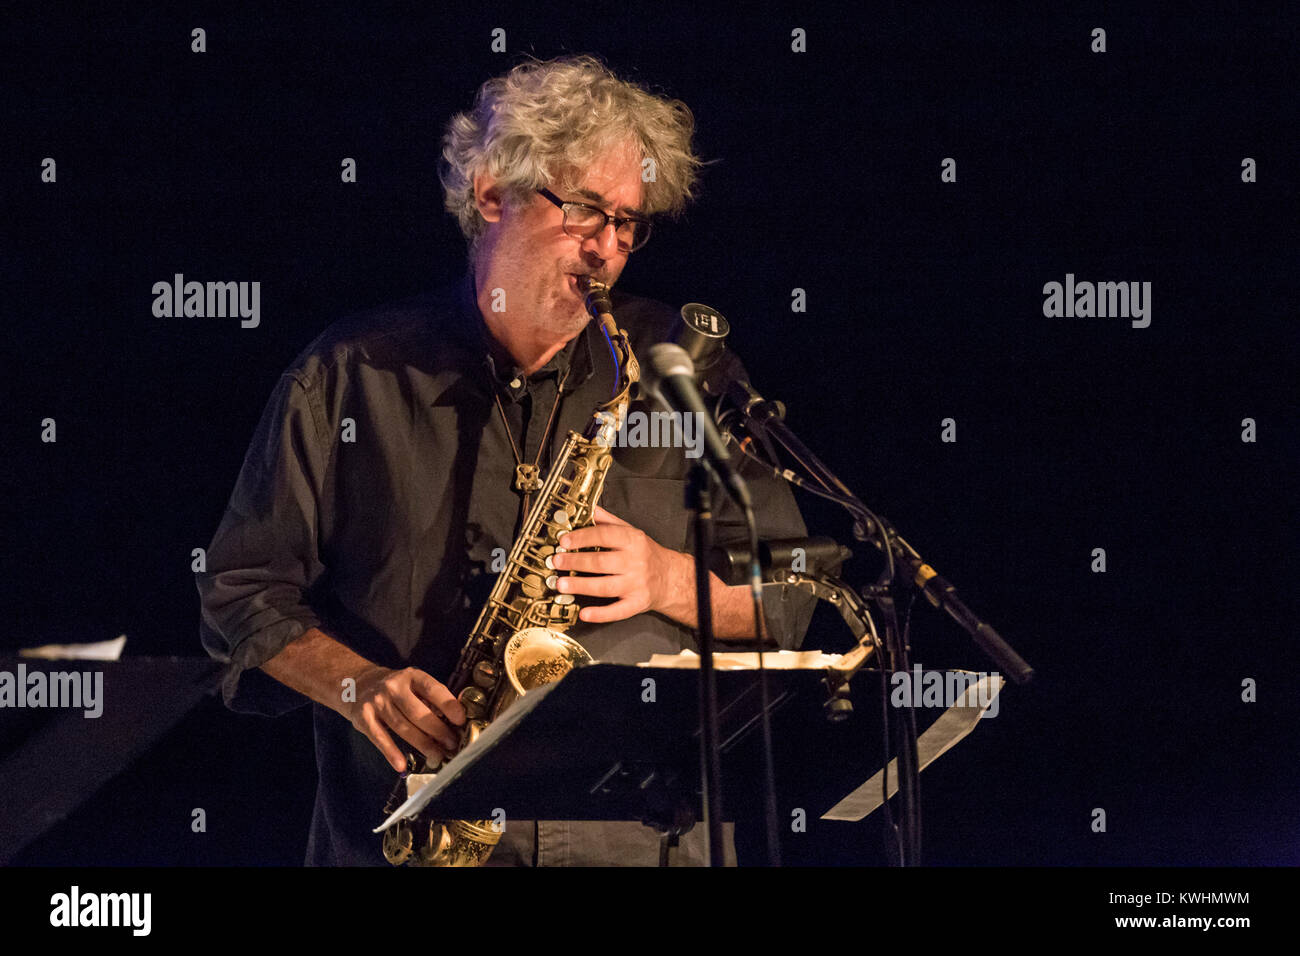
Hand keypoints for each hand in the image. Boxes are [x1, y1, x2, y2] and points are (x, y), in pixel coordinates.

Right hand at [347, 665, 466, 772]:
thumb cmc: (394, 689)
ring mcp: (377, 702)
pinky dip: (391, 752)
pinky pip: (380, 738)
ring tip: (437, 755)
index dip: (449, 705)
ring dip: (422, 744)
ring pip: (403, 727)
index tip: (461, 720)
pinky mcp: (364, 718)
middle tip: (451, 744)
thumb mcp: (412, 683)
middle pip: (418, 712)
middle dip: (438, 731)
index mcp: (411, 676)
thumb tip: (453, 721)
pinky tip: (402, 765)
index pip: (433, 689)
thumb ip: (430, 698)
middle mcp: (393, 687)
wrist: (356, 684)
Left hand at [548, 505, 691, 623]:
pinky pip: (617, 611)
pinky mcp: (636, 603)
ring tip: (561, 584)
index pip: (606, 536)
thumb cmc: (646, 554)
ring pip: (605, 586)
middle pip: (602, 562)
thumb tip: (588, 509)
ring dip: (581, 586)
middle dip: (576, 562)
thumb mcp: (631, 532)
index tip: (565, 541)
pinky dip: (600, 614)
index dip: (583, 537)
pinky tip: (584, 613)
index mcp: (633, 541)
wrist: (670, 577)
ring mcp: (636, 584)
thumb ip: (608, 521)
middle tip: (557, 562)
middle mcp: (636, 562)